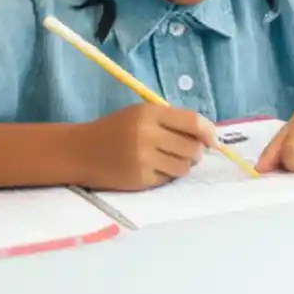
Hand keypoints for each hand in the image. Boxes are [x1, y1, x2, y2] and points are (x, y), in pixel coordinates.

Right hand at [75, 104, 215, 190]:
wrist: (80, 151)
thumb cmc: (116, 129)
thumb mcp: (141, 114)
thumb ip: (172, 120)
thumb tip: (208, 136)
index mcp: (150, 114)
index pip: (192, 122)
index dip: (208, 132)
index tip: (212, 140)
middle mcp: (147, 136)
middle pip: (192, 148)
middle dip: (195, 151)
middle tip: (186, 151)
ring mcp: (143, 160)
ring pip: (184, 167)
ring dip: (183, 165)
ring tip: (169, 160)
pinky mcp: (140, 180)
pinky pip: (167, 179)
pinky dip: (166, 175)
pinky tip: (152, 168)